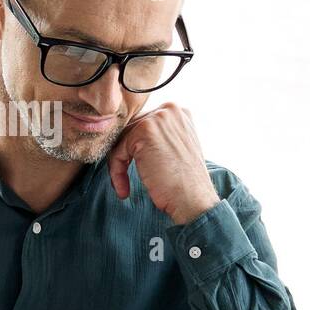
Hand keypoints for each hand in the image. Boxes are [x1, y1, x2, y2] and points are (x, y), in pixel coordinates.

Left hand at [108, 103, 219, 224]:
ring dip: (119, 165)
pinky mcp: (144, 131)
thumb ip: (158, 137)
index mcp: (178, 112)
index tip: (132, 168)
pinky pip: (118, 150)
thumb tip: (129, 138)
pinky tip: (124, 189)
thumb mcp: (175, 149)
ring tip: (124, 187)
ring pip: (122, 139)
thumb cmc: (184, 182)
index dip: (134, 148)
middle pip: (130, 129)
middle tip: (124, 179)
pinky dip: (117, 171)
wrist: (193, 200)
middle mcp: (170, 109)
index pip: (143, 123)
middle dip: (125, 155)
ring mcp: (158, 118)